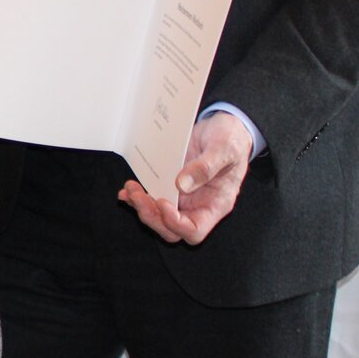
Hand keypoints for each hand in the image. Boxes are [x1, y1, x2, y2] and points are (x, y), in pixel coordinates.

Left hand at [118, 111, 254, 243]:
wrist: (224, 127)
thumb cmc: (231, 140)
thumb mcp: (224, 149)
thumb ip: (205, 168)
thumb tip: (181, 184)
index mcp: (216, 204)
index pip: (195, 230)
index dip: (175, 223)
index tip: (163, 202)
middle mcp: (198, 205)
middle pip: (171, 229)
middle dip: (151, 216)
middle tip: (138, 196)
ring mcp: (183, 197)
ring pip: (158, 216)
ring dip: (141, 206)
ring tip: (130, 189)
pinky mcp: (171, 186)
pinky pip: (152, 199)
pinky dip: (138, 197)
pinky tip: (127, 189)